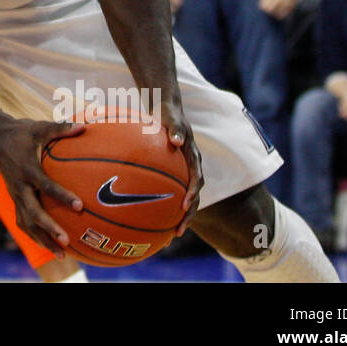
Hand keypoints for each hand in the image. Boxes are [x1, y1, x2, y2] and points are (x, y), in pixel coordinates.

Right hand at [0, 118, 84, 256]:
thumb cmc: (21, 133)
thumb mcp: (39, 128)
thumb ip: (61, 129)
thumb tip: (84, 127)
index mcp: (27, 169)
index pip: (46, 185)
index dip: (62, 196)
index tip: (79, 206)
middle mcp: (19, 186)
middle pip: (33, 212)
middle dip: (49, 228)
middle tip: (66, 240)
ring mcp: (15, 195)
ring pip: (27, 223)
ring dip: (43, 239)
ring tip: (61, 254)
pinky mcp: (15, 200)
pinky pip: (23, 222)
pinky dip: (35, 236)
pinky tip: (49, 247)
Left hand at [161, 103, 203, 234]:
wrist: (167, 108)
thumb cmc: (168, 113)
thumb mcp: (172, 118)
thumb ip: (175, 129)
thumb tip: (177, 140)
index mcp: (192, 158)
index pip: (197, 180)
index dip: (192, 195)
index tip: (184, 207)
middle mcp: (191, 168)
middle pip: (193, 197)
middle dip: (187, 216)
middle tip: (176, 232)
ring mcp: (183, 172)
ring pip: (184, 199)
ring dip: (178, 218)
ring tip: (167, 236)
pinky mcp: (174, 174)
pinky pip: (171, 193)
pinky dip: (164, 207)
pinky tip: (149, 219)